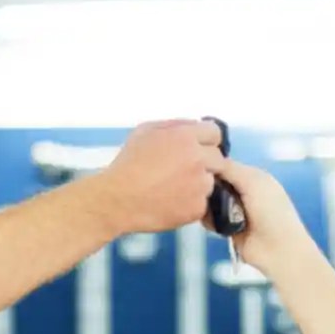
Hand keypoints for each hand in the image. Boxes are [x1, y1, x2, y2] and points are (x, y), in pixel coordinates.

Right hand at [97, 119, 224, 233]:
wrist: (116, 200)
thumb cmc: (127, 164)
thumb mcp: (145, 132)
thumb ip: (174, 126)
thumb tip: (194, 126)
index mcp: (186, 137)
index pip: (215, 133)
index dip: (205, 141)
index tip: (197, 148)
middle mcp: (198, 159)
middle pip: (218, 158)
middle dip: (205, 163)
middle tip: (183, 171)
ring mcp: (199, 185)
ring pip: (211, 182)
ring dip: (198, 184)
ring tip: (172, 188)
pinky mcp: (197, 208)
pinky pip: (202, 203)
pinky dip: (190, 203)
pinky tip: (171, 202)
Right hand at [206, 158, 316, 277]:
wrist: (279, 250)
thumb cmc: (273, 213)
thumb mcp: (253, 182)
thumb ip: (230, 168)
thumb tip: (208, 158)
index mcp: (253, 178)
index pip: (226, 165)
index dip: (212, 165)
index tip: (197, 166)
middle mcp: (244, 192)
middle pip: (215, 183)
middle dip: (207, 186)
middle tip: (201, 189)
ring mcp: (235, 210)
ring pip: (210, 201)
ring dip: (208, 205)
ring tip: (211, 209)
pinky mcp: (228, 227)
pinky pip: (209, 219)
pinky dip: (208, 220)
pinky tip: (214, 223)